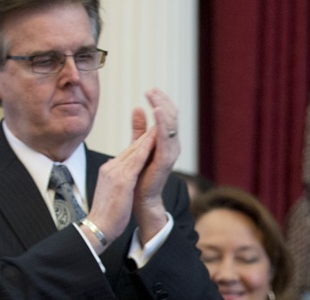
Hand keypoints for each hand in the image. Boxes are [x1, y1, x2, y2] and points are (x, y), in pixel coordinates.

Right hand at [82, 126, 157, 248]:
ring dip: (148, 136)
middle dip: (146, 133)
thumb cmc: (107, 214)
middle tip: (158, 119)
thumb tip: (121, 176)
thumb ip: (117, 180)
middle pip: (132, 147)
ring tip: (159, 124)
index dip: (141, 141)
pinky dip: (145, 149)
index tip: (152, 130)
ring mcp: (115, 172)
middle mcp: (111, 167)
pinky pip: (135, 161)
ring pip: (134, 150)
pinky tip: (153, 140)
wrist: (98, 227)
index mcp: (110, 170)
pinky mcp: (121, 180)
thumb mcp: (113, 191)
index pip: (129, 152)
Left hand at [129, 88, 180, 243]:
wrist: (139, 200)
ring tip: (155, 96)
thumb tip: (138, 108)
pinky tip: (157, 112)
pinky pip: (165, 139)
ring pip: (170, 126)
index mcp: (165, 142)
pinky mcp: (165, 161)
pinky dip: (162, 124)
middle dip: (162, 102)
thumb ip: (139, 129)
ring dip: (163, 109)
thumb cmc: (139, 177)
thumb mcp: (138, 146)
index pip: (167, 116)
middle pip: (171, 118)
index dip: (161, 102)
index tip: (151, 89)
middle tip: (152, 89)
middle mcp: (171, 146)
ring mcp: (170, 154)